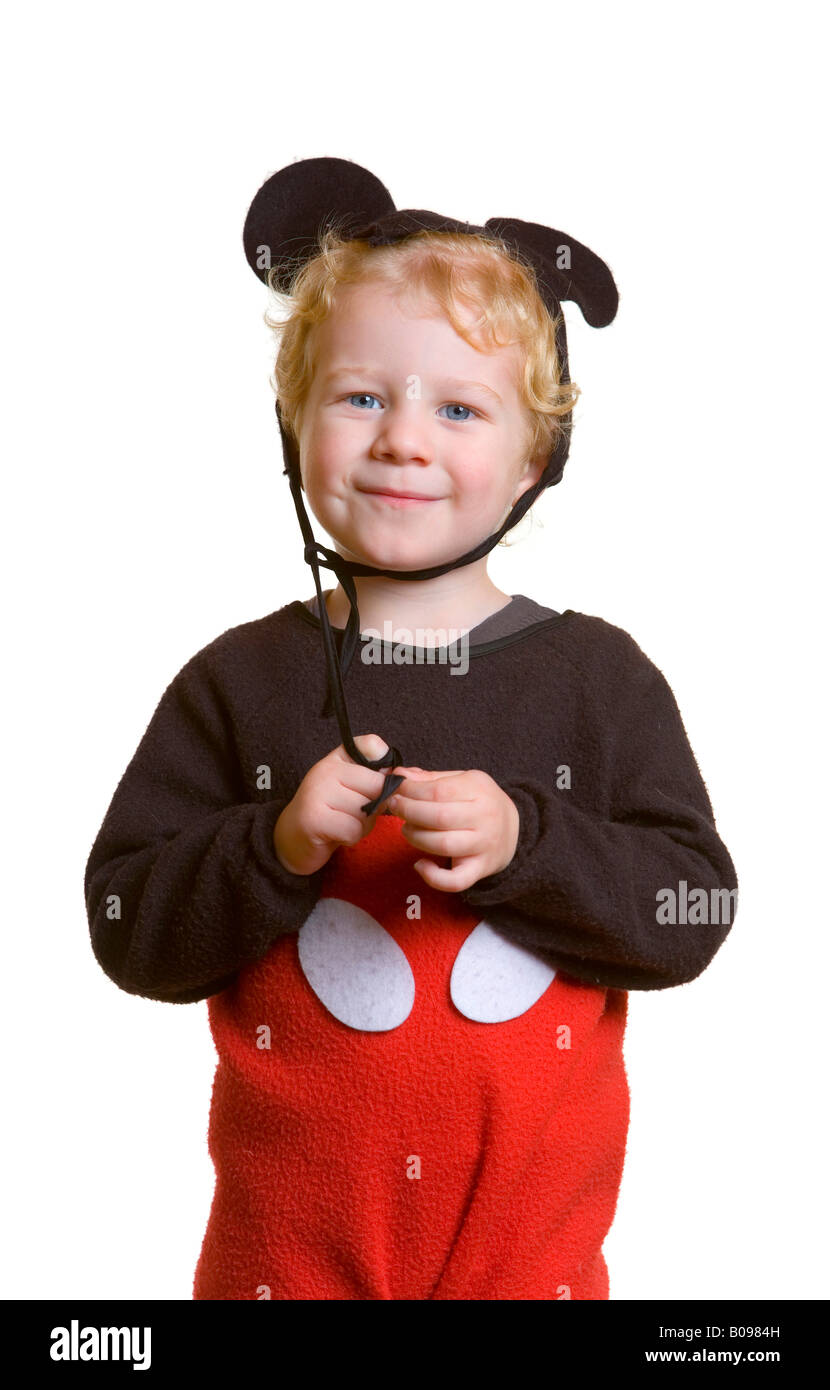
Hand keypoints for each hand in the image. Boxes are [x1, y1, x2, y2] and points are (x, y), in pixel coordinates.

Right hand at [273, 734, 391, 875]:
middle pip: (377, 786)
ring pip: (366, 811)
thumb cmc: (331, 811)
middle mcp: (325, 769)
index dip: (383, 774)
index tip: (368, 788)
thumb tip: (401, 775)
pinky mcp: (314, 819)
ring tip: (343, 823)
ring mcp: (317, 792)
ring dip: (362, 826)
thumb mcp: (352, 785)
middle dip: (375, 807)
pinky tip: (336, 835)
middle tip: (355, 813)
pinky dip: (351, 838)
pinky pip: (353, 829)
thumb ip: (376, 773)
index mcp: (337, 757)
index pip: (375, 749)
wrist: (292, 838)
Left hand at [387, 766, 519, 891]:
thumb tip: (399, 774)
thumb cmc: (480, 802)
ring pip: (443, 845)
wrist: (514, 830)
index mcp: (479, 790)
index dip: (410, 791)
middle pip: (439, 817)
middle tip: (395, 807)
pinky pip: (455, 881)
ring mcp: (483, 846)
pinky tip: (420, 865)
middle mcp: (484, 818)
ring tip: (407, 829)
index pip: (438, 790)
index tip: (396, 790)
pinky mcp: (479, 870)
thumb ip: (430, 778)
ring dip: (415, 837)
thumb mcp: (462, 781)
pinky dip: (433, 877)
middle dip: (409, 811)